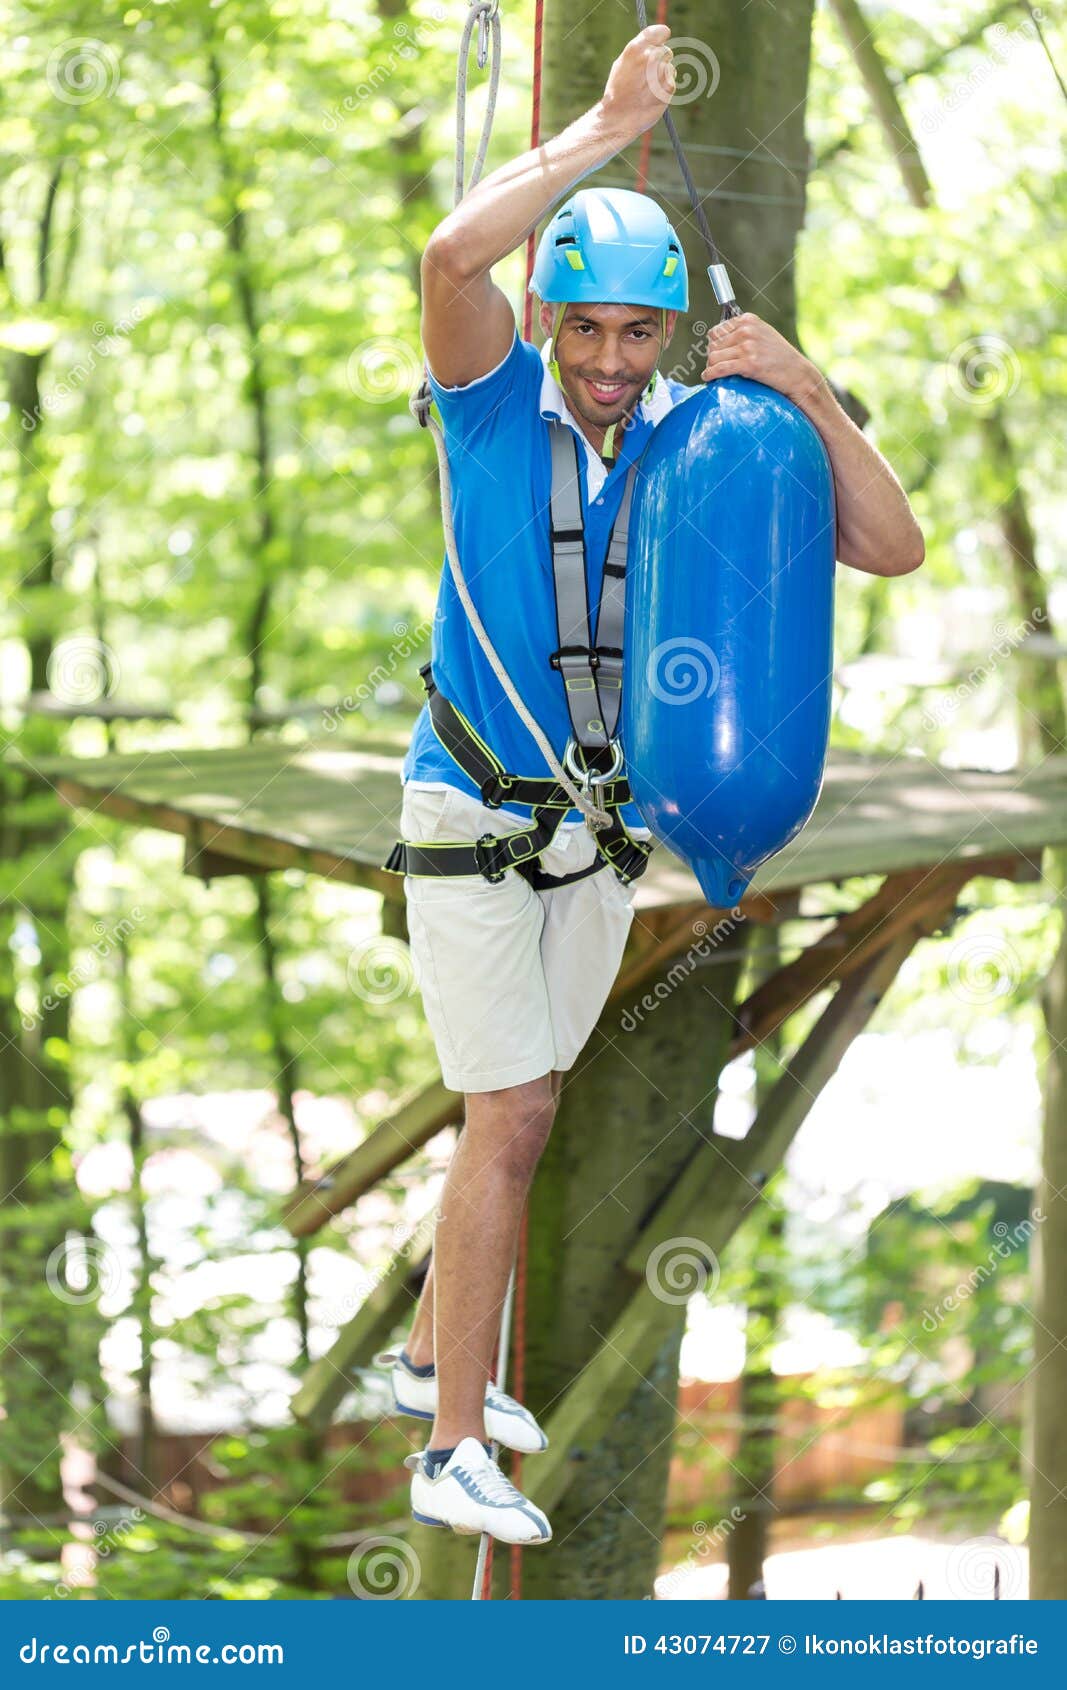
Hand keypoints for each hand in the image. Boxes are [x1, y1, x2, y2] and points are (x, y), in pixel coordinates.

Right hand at [601, 25, 674, 141]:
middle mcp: (650, 56)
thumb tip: (654, 45)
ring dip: (662, 77)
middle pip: (666, 51)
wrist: (618, 117)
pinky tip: (652, 96)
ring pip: (669, 68)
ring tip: (647, 88)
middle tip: (648, 76)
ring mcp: (660, 71)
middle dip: (661, 62)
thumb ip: (639, 52)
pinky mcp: (668, 86)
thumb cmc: (618, 91)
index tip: (661, 42)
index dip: (662, 37)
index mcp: (636, 47)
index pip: (661, 31)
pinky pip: (671, 82)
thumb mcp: (622, 64)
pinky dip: (664, 89)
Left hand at [701, 313, 822, 405]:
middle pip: (713, 344)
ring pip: (713, 357)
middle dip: (713, 357)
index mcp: (749, 320)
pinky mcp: (748, 363)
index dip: (714, 345)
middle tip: (716, 367)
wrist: (797, 373)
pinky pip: (719, 369)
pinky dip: (710, 374)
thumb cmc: (780, 357)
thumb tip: (719, 337)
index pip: (717, 331)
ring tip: (713, 373)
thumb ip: (745, 332)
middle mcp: (747, 330)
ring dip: (711, 367)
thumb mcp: (763, 335)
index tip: (718, 354)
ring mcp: (747, 346)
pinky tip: (708, 378)